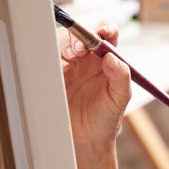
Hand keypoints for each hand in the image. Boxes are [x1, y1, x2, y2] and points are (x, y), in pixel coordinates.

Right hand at [59, 22, 130, 150]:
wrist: (86, 140)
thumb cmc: (106, 120)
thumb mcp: (120, 99)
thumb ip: (121, 77)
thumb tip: (112, 57)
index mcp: (107, 61)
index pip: (107, 35)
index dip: (104, 29)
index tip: (102, 33)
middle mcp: (87, 59)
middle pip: (80, 35)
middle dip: (78, 37)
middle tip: (79, 50)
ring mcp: (68, 66)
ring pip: (61, 43)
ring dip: (64, 46)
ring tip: (68, 62)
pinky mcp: (52, 74)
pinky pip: (47, 59)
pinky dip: (49, 59)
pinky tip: (57, 70)